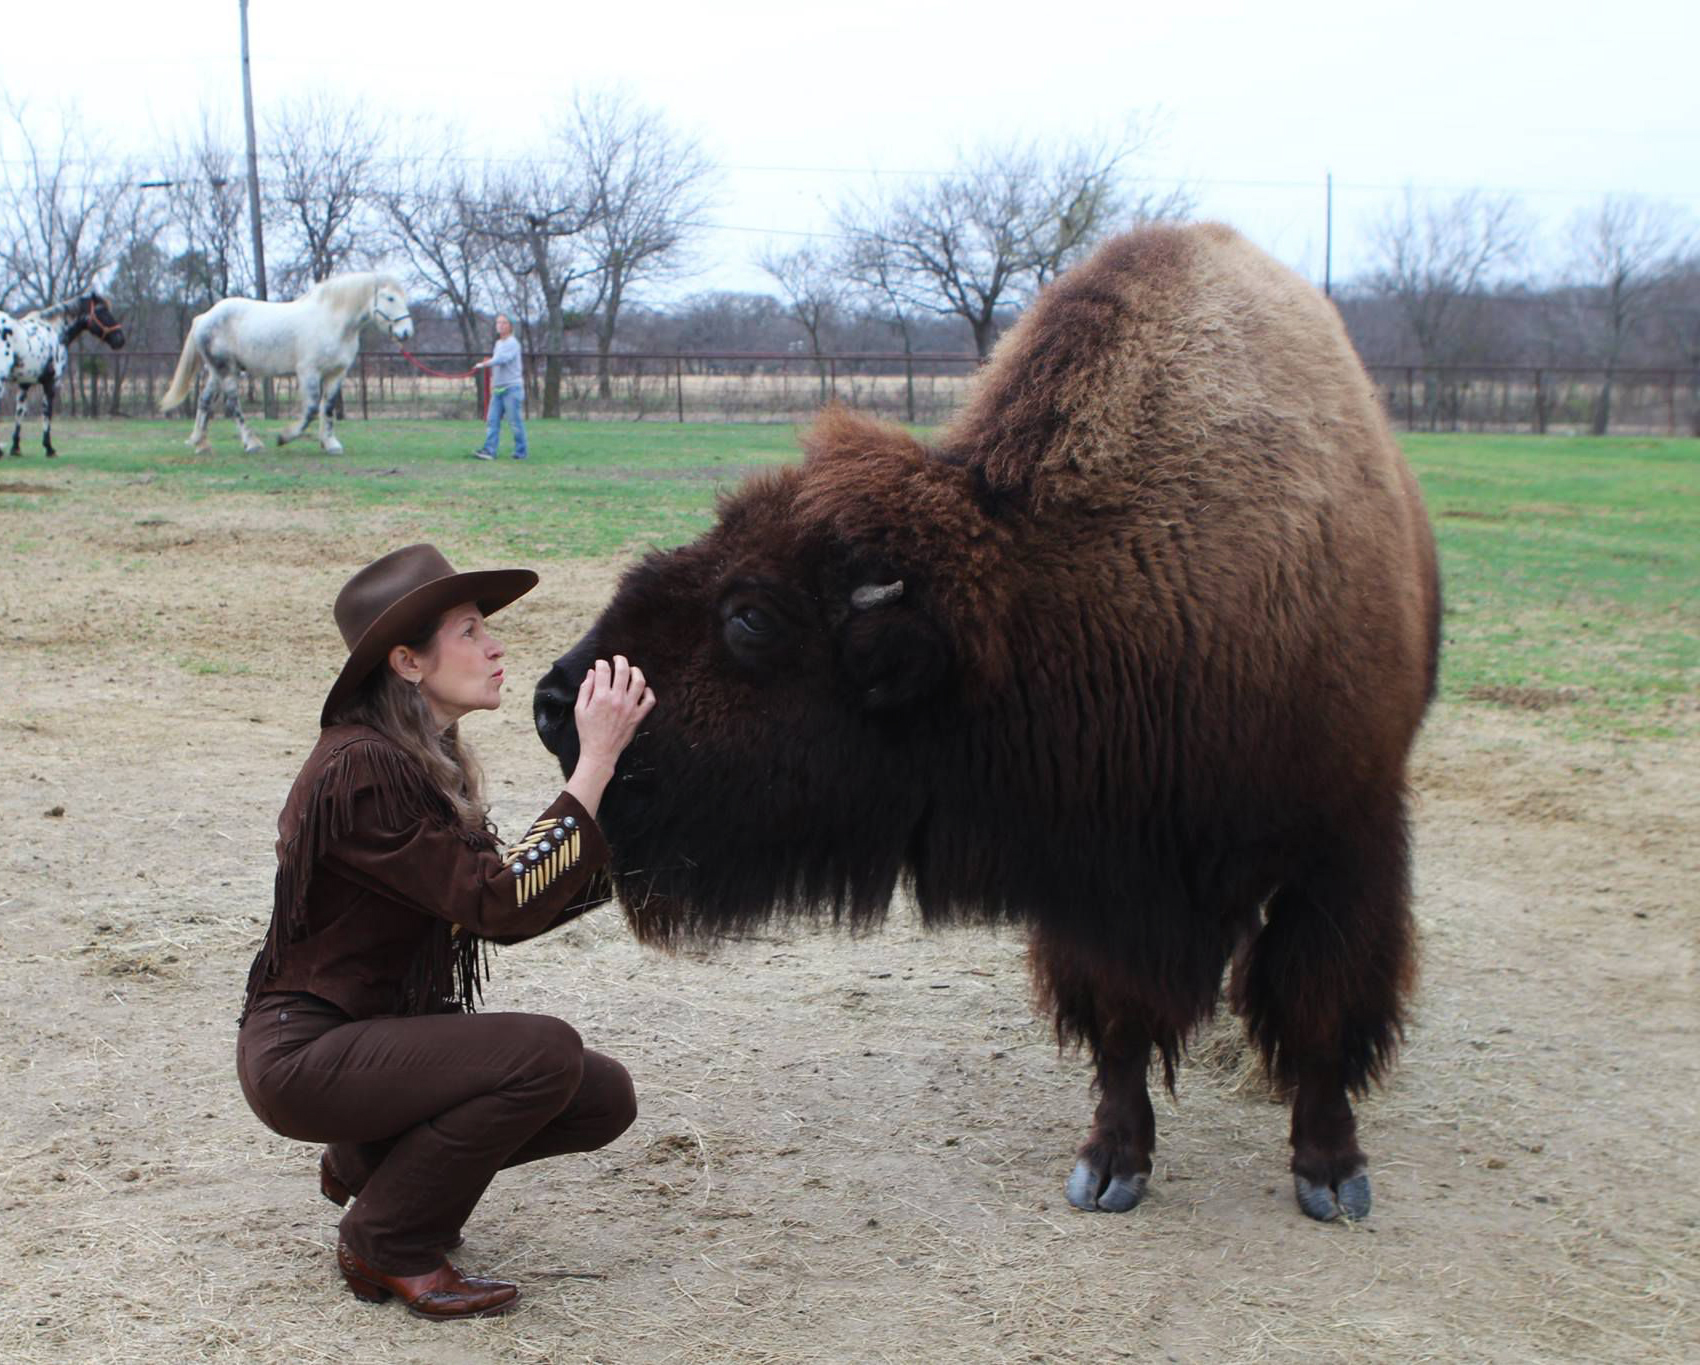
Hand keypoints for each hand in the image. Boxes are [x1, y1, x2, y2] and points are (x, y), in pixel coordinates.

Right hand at [565, 656, 655, 815]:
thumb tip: (592, 672)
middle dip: (620, 660)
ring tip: (632, 670)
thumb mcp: (580, 709)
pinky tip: (643, 689)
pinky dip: (648, 692)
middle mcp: (617, 700)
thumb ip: (586, 689)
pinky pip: (650, 701)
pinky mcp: (638, 717)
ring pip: (639, 682)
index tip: (600, 664)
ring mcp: (630, 708)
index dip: (601, 663)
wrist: (600, 752)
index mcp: (601, 697)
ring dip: (636, 672)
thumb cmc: (587, 731)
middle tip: (617, 659)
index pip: (603, 671)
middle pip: (623, 671)